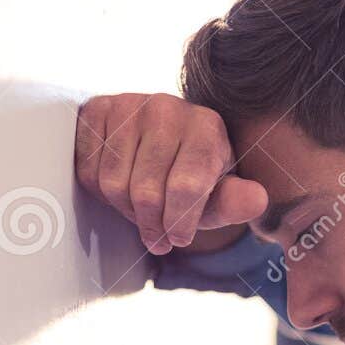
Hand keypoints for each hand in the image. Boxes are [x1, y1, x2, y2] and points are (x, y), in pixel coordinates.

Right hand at [74, 92, 267, 254]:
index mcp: (207, 126)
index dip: (179, 223)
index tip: (178, 240)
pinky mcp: (97, 109)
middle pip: (146, 192)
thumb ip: (236, 202)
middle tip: (157, 233)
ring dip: (125, 209)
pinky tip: (120, 185)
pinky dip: (100, 191)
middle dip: (151, 224)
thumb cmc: (195, 175)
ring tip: (141, 208)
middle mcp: (168, 107)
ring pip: (113, 184)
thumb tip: (256, 200)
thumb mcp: (219, 194)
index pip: (187, 187)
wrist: (162, 143)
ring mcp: (129, 104)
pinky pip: (88, 169)